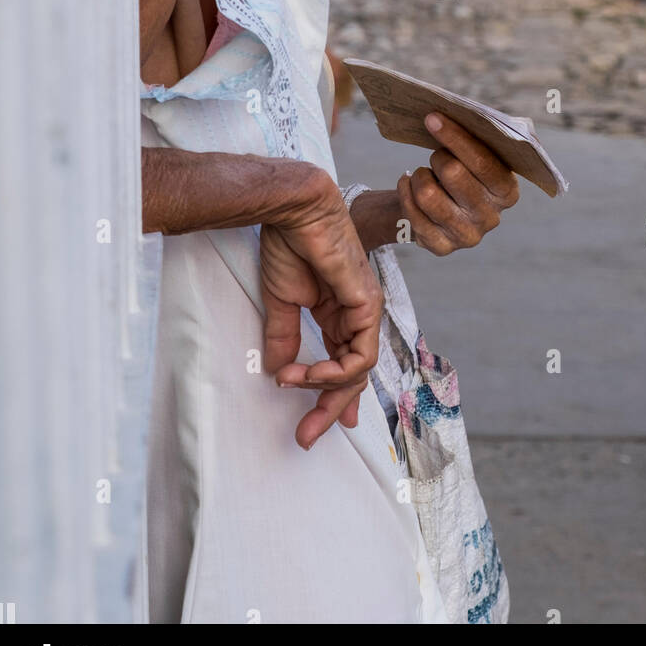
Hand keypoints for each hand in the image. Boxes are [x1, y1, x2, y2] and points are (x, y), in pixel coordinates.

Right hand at [259, 167, 382, 449]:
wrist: (294, 210)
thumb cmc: (289, 244)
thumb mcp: (281, 302)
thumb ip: (284, 337)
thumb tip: (277, 371)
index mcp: (338, 313)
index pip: (342, 364)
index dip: (331, 397)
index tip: (312, 426)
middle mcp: (356, 315)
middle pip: (353, 375)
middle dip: (330, 409)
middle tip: (306, 436)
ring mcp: (366, 311)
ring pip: (360, 371)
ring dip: (328, 389)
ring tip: (295, 387)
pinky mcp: (368, 305)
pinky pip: (361, 354)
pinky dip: (336, 371)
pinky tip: (309, 373)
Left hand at [396, 112, 519, 255]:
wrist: (443, 205)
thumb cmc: (462, 170)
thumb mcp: (477, 155)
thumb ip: (477, 136)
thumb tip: (452, 114)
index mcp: (507, 191)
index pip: (482, 161)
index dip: (455, 138)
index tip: (432, 118)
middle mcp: (491, 217)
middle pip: (453, 174)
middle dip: (438, 157)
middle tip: (436, 155)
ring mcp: (467, 236)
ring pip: (427, 195)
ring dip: (419, 176)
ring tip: (423, 173)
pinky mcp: (441, 247)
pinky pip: (412, 213)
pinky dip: (405, 191)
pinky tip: (408, 184)